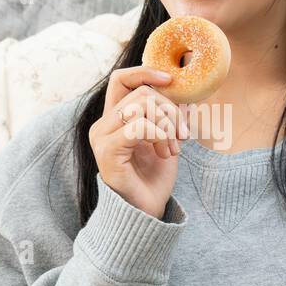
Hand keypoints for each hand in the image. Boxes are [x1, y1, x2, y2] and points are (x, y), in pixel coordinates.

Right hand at [89, 66, 190, 218]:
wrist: (146, 213)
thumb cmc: (153, 179)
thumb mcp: (167, 140)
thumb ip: (169, 115)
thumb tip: (183, 92)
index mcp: (114, 119)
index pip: (121, 79)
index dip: (145, 72)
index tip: (170, 80)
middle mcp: (103, 125)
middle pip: (141, 93)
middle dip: (170, 109)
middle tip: (182, 134)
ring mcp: (102, 138)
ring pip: (141, 106)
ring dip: (167, 125)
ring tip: (173, 148)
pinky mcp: (107, 151)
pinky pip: (139, 126)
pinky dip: (160, 135)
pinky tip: (166, 152)